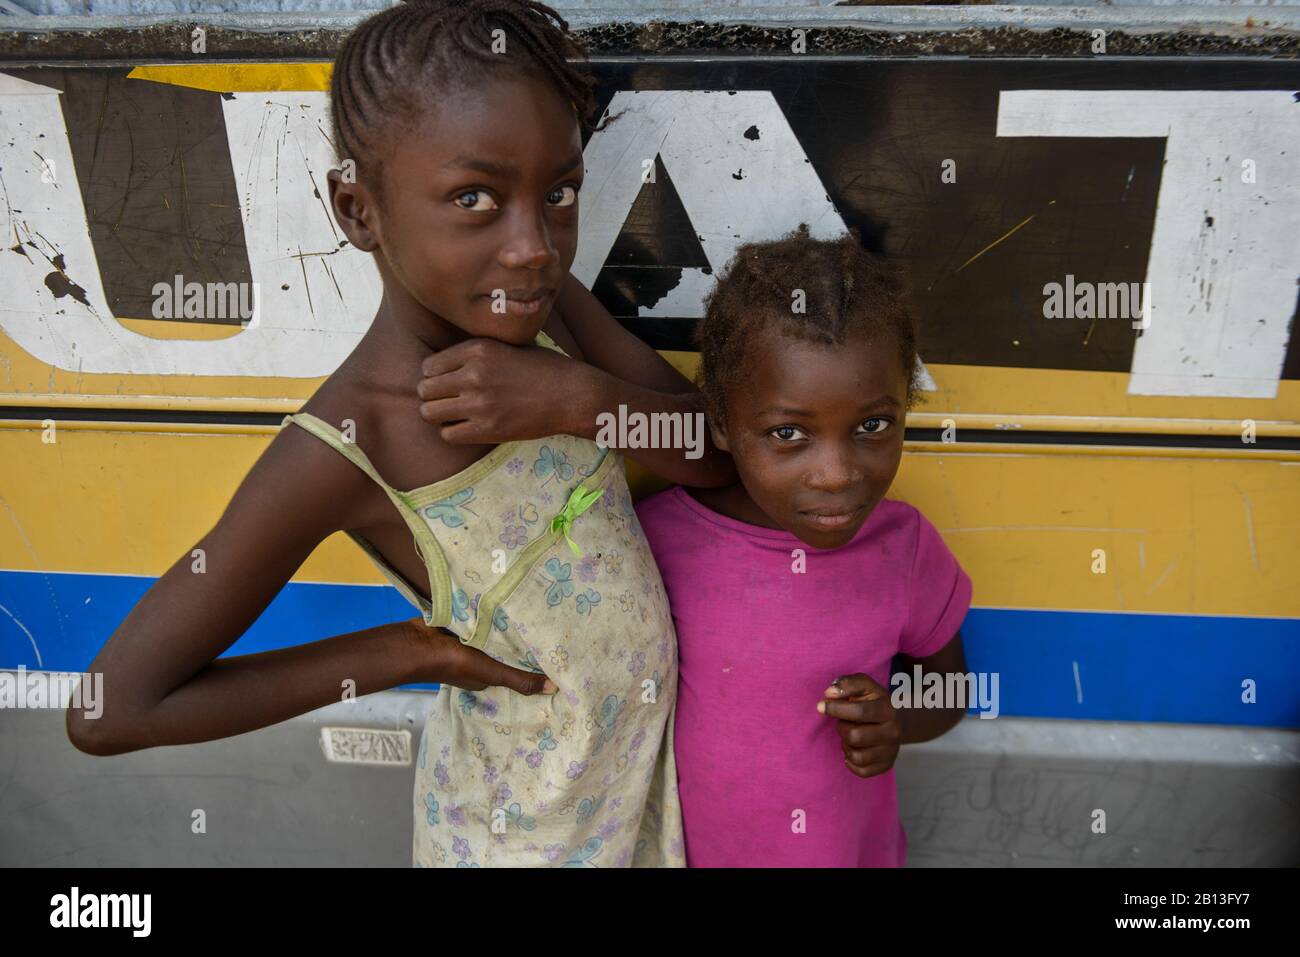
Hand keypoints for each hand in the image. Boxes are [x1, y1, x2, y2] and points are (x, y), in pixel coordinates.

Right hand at [402, 617, 555, 695]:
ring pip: (495, 632)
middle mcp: (480, 660)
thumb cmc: (455, 663)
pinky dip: (492, 611)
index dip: (532, 661)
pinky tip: (508, 599)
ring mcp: (469, 641)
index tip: (554, 649)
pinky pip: (482, 617)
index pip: (515, 668)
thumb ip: (520, 679)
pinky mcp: (462, 623)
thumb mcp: (493, 673)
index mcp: (487, 675)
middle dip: (522, 639)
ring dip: (507, 623)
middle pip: (506, 649)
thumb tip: (555, 688)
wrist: (417, 643)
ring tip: (534, 606)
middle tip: (549, 622)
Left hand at [416, 337, 584, 444]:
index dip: (434, 376)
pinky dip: (453, 432)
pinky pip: (448, 435)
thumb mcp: (508, 346)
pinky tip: (467, 427)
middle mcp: (474, 374)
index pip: (429, 366)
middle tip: (448, 401)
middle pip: (425, 390)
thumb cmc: (544, 368)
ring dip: (438, 416)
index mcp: (478, 349)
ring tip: (454, 415)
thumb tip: (445, 365)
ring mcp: (479, 403)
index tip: (447, 382)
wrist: (572, 395)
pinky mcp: (488, 429)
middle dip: (433, 396)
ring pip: (429, 413)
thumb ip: (476, 352)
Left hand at [817, 673, 899, 777]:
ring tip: (850, 736)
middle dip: (842, 728)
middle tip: (845, 722)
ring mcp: (891, 750)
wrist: (895, 719)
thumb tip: (829, 694)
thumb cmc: (872, 701)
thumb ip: (847, 684)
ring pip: (857, 756)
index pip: (859, 712)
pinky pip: (861, 771)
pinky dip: (851, 761)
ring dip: (846, 745)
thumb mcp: (864, 685)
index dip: (835, 709)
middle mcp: (894, 731)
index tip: (821, 706)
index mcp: (888, 709)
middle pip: (854, 736)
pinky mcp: (886, 765)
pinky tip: (853, 749)